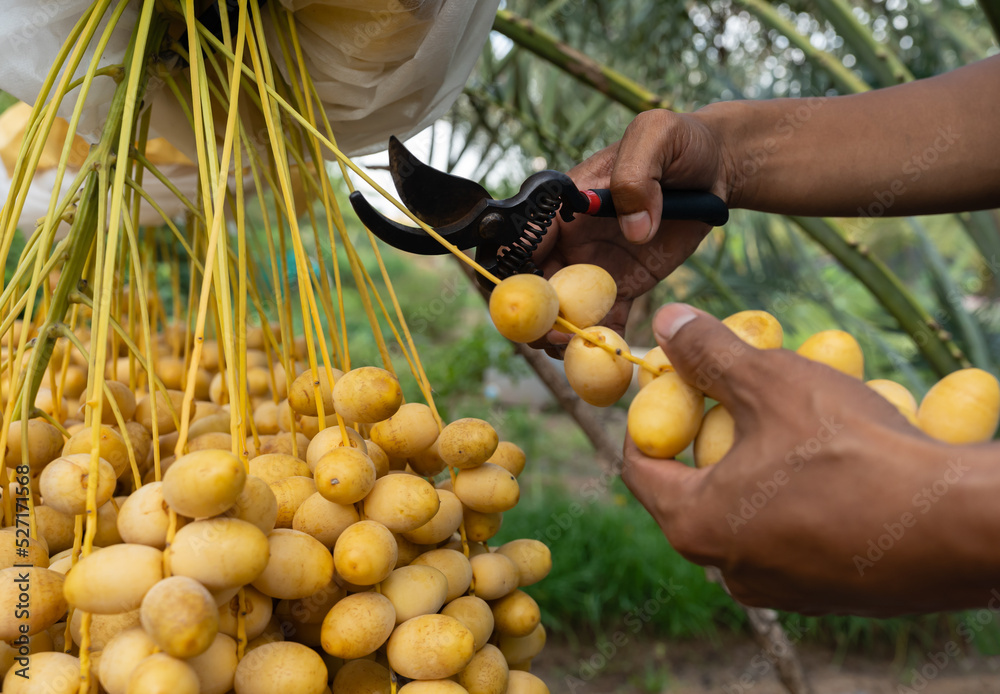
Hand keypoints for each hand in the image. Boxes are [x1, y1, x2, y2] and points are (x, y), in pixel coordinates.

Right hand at [530, 109, 733, 356]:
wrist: (717, 167)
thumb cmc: (680, 143)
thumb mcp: (656, 137)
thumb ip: (636, 174)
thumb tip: (634, 228)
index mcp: (564, 206)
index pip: (520, 241)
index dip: (509, 272)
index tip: (519, 300)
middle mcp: (571, 240)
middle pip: (534, 286)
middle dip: (533, 316)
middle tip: (550, 336)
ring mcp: (596, 266)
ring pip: (564, 310)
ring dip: (561, 335)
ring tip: (575, 350)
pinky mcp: (625, 285)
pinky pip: (605, 320)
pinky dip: (602, 341)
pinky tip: (608, 355)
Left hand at [622, 304, 999, 615]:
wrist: (962, 525)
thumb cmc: (855, 451)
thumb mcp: (772, 383)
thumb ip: (711, 353)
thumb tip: (669, 323)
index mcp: (695, 526)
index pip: (642, 466)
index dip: (656, 413)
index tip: (682, 381)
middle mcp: (729, 569)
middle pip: (698, 484)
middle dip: (718, 430)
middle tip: (747, 389)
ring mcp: (781, 587)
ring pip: (752, 505)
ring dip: (765, 456)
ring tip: (801, 415)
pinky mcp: (829, 593)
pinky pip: (796, 528)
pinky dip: (804, 490)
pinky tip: (840, 457)